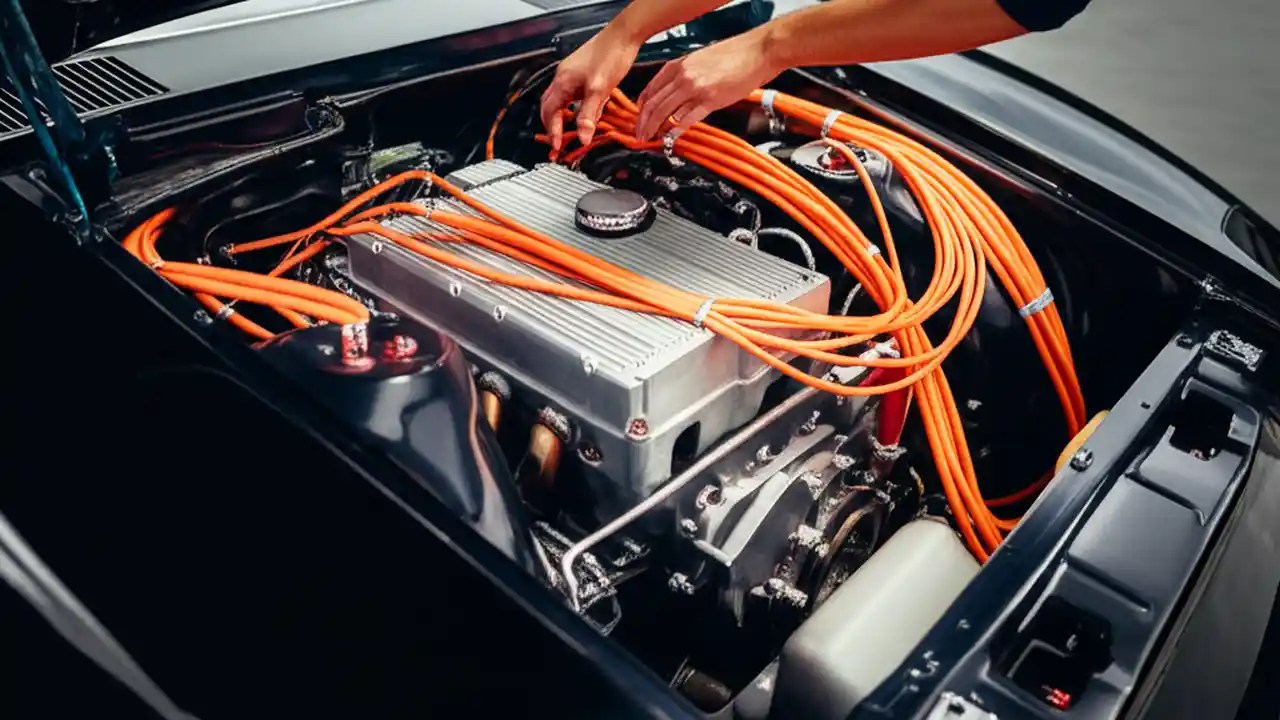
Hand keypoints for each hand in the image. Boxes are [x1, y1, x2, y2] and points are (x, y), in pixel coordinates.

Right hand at [540, 27, 642, 151]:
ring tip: (569, 131)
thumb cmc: (610, 55)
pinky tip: (584, 112)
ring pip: (561, 100)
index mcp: (563, 82)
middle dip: (552, 125)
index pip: (550, 112)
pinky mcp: (582, 73)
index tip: (557, 146)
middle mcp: (564, 77)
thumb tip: (582, 137)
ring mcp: (572, 74)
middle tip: (559, 142)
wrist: (624, 35)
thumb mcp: (599, 90)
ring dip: (562, 117)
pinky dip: (574, 107)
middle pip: (550, 106)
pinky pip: (572, 94)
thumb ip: (588, 115)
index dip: (552, 131)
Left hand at [634, 30, 782, 141]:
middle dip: (644, 124)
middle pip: (654, 104)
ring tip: (652, 139)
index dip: (641, 109)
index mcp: (679, 65)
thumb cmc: (734, 54)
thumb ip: (684, 76)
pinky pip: (687, 119)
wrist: (758, 51)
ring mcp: (696, 88)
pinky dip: (676, 130)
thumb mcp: (700, 60)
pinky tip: (671, 137)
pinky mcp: (711, 100)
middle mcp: (683, 76)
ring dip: (656, 129)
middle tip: (640, 136)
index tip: (639, 120)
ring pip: (666, 113)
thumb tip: (674, 94)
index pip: (650, 90)